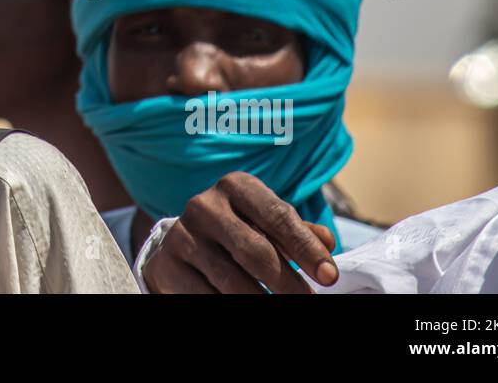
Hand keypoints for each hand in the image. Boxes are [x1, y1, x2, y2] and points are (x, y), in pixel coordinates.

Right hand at [142, 171, 338, 293]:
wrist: (181, 244)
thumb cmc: (237, 231)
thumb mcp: (265, 222)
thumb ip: (297, 232)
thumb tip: (327, 242)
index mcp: (235, 186)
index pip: (278, 216)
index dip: (306, 249)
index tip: (329, 277)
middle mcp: (205, 206)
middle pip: (256, 252)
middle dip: (289, 283)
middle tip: (308, 300)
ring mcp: (183, 236)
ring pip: (232, 281)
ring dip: (262, 302)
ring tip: (280, 310)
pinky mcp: (167, 266)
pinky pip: (206, 296)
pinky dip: (231, 306)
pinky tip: (246, 307)